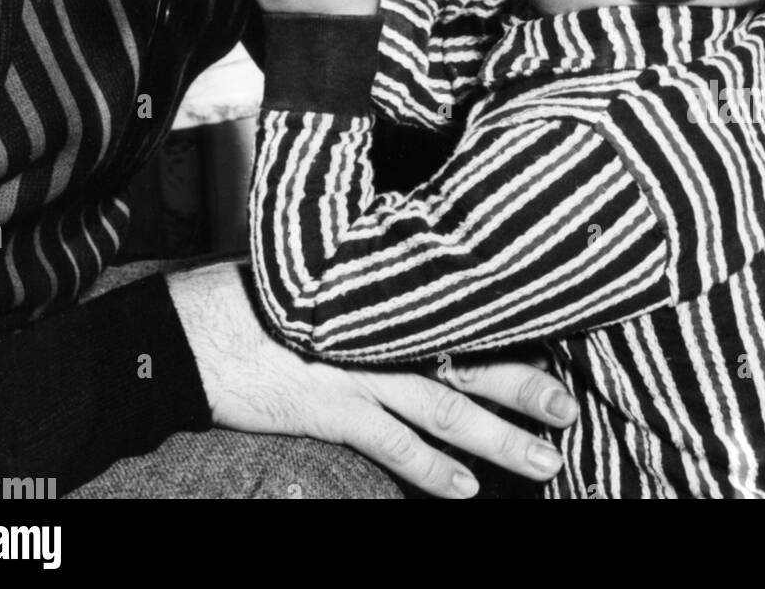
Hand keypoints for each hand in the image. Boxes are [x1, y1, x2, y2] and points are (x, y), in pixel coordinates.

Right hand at [167, 262, 576, 497]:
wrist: (193, 328)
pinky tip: (466, 490)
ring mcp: (358, 369)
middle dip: (526, 386)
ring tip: (545, 460)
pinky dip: (431, 468)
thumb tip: (411, 287)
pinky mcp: (330, 406)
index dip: (511, 327)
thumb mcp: (320, 274)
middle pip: (469, 357)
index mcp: (384, 294)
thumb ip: (370, 284)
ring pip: (445, 406)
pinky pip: (393, 443)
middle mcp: (381, 329)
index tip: (559, 340)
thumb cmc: (257, 295)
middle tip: (572, 408)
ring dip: (498, 437)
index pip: (460, 310)